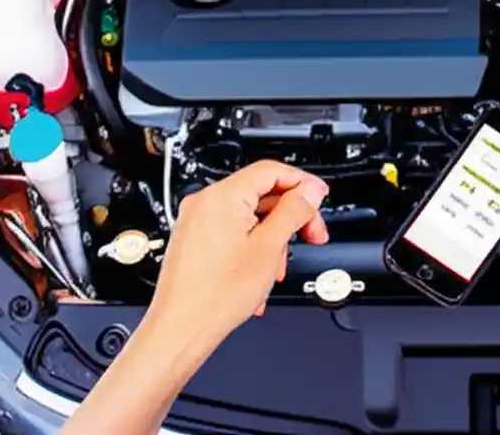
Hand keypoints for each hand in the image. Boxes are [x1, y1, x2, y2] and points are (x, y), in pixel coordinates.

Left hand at [64, 161, 328, 434]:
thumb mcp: (268, 249)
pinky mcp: (195, 240)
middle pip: (262, 193)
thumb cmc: (213, 296)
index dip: (302, 183)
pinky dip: (254, 247)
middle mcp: (204, 203)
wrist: (181, 329)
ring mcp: (197, 222)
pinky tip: (260, 274)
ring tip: (276, 267)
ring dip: (273, 238)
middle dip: (290, 217)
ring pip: (250, 216)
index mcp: (221, 197)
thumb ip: (293, 213)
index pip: (271, 171)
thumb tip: (308, 192)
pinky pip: (234, 232)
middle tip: (311, 235)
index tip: (319, 198)